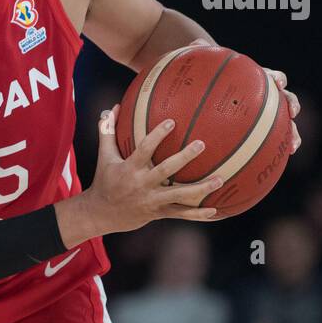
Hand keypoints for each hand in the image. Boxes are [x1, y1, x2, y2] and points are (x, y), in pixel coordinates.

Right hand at [81, 103, 222, 235]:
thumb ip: (107, 132)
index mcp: (130, 168)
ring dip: (200, 189)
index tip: (171, 122)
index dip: (157, 135)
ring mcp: (152, 200)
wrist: (101, 214)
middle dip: (184, 157)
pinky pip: (180, 214)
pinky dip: (197, 214)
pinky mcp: (158, 213)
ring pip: (179, 195)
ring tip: (220, 180)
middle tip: (201, 144)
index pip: (144, 149)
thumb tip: (111, 108)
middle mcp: (142, 184)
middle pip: (166, 170)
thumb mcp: (104, 157)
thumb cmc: (104, 181)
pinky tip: (215, 210)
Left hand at [185, 39, 300, 153]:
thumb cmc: (209, 80)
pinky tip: (261, 168)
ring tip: (292, 148)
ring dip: (291, 135)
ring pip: (284, 126)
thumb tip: (195, 45)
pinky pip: (265, 146)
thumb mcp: (203, 69)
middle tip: (294, 113)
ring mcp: (265, 118)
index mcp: (257, 82)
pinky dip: (266, 156)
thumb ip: (200, 56)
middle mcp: (266, 99)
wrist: (211, 93)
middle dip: (292, 106)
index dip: (277, 80)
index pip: (273, 77)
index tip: (277, 84)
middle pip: (286, 101)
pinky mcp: (257, 134)